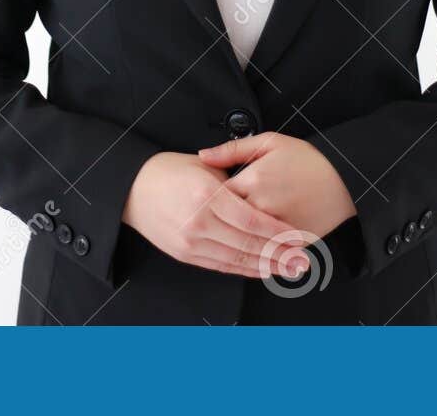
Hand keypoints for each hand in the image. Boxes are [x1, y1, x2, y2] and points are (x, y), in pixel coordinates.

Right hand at [122, 152, 313, 278]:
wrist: (132, 189)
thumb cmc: (169, 171)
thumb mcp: (204, 166)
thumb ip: (233, 181)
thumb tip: (259, 197)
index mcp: (207, 196)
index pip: (253, 221)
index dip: (280, 233)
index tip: (300, 238)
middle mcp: (199, 222)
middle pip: (249, 245)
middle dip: (280, 256)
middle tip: (304, 261)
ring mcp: (191, 242)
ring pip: (237, 260)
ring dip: (266, 267)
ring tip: (289, 270)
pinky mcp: (185, 254)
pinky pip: (221, 265)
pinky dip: (244, 269)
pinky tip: (262, 269)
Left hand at [196, 132, 357, 251]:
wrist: (345, 181)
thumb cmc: (309, 161)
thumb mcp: (270, 142)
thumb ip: (233, 149)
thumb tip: (203, 156)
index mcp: (254, 181)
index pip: (215, 196)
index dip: (206, 198)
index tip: (203, 198)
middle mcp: (262, 207)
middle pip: (225, 221)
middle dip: (215, 222)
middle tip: (207, 220)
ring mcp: (276, 229)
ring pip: (243, 241)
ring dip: (231, 240)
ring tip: (221, 237)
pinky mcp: (290, 244)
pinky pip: (264, 252)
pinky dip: (255, 253)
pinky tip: (246, 250)